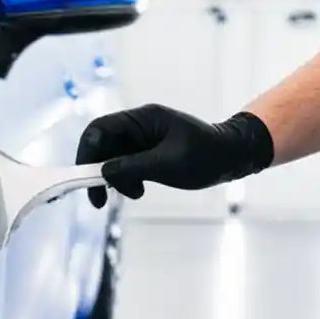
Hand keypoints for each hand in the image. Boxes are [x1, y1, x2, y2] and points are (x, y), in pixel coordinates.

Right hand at [76, 105, 275, 207]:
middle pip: (102, 145)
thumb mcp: (169, 164)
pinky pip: (125, 166)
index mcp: (142, 119)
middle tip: (99, 199)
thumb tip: (104, 172)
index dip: (87, 152)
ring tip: (134, 193)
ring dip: (115, 179)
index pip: (100, 129)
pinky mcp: (147, 154)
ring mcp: (142, 140)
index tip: (86, 178)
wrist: (233, 157)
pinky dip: (126, 180)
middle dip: (97, 171)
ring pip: (112, 158)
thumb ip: (133, 167)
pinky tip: (139, 190)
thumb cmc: (206, 156)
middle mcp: (138, 126)